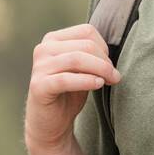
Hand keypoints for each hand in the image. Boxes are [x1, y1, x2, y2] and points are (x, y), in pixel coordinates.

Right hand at [25, 23, 120, 149]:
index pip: (87, 31)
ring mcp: (39, 67)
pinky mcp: (39, 86)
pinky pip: (66, 79)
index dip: (104, 48)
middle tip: (114, 77)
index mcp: (53, 39)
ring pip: (76, 59)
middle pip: (85, 45)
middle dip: (105, 61)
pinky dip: (86, 81)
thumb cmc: (69, 93)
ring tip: (110, 81)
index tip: (110, 66)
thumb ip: (92, 55)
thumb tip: (115, 48)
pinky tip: (98, 85)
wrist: (50, 123)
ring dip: (100, 70)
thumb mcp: (82, 69)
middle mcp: (43, 49)